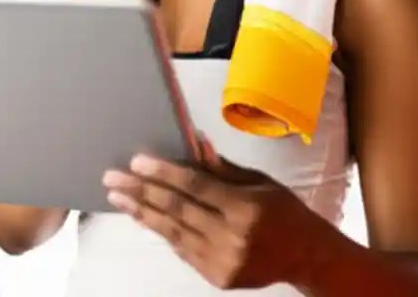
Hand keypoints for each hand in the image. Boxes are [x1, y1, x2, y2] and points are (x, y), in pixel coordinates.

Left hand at [102, 142, 320, 290]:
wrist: (305, 255)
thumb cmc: (283, 210)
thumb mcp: (259, 182)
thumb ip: (222, 168)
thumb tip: (194, 141)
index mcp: (246, 208)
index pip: (196, 186)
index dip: (164, 173)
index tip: (136, 161)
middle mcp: (232, 237)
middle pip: (177, 209)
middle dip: (141, 192)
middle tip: (112, 178)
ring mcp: (222, 261)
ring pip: (173, 232)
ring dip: (142, 213)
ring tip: (118, 198)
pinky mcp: (216, 276)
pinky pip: (182, 250)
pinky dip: (161, 232)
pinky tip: (143, 217)